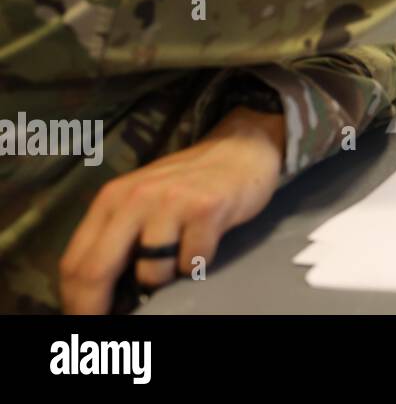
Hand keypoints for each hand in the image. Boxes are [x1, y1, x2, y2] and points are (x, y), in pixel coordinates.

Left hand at [59, 108, 284, 313]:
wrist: (241, 148)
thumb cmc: (190, 183)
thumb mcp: (142, 201)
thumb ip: (118, 237)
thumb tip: (98, 294)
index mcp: (112, 199)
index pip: (75, 262)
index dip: (76, 302)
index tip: (84, 321)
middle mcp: (135, 198)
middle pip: (97, 271)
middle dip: (97, 308)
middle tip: (113, 328)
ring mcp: (171, 202)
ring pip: (151, 273)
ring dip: (166, 279)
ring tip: (179, 257)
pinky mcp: (207, 209)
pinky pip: (193, 262)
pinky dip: (198, 262)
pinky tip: (205, 241)